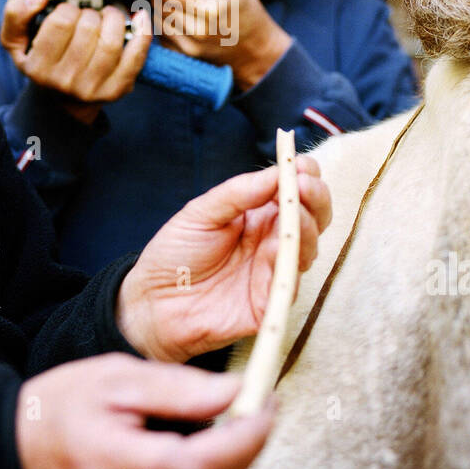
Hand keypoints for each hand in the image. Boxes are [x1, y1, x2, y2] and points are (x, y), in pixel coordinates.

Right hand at [0, 0, 152, 123]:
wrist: (62, 100)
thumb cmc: (42, 62)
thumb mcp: (16, 41)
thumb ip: (16, 14)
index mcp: (38, 67)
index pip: (60, 23)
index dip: (67, 9)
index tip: (69, 11)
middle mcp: (64, 81)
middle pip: (87, 29)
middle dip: (90, 13)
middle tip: (89, 15)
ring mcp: (91, 88)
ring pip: (110, 41)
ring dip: (113, 18)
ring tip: (109, 15)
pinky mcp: (116, 89)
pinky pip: (135, 57)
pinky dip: (142, 34)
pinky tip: (140, 18)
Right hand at [15, 355, 272, 468]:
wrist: (7, 453)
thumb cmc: (55, 412)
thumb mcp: (113, 378)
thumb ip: (176, 386)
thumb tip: (232, 392)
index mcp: (126, 466)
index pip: (208, 461)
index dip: (249, 434)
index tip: (264, 404)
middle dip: (243, 451)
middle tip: (250, 413)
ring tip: (218, 436)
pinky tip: (194, 467)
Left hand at [110, 0, 292, 89]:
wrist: (255, 52)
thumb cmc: (245, 12)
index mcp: (206, 3)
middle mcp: (193, 26)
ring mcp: (185, 44)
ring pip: (155, 13)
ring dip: (162, 3)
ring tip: (188, 4)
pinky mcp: (179, 54)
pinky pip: (160, 30)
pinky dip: (167, 20)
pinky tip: (187, 20)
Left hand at [117, 157, 330, 362]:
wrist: (154, 302)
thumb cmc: (175, 254)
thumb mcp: (201, 212)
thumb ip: (239, 192)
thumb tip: (277, 172)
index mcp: (258, 214)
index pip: (293, 189)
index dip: (304, 175)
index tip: (301, 165)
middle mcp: (273, 239)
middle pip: (312, 216)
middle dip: (315, 197)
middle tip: (306, 185)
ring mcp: (274, 270)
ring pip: (307, 246)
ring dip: (307, 225)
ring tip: (296, 209)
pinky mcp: (271, 301)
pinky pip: (290, 281)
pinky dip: (291, 261)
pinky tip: (282, 245)